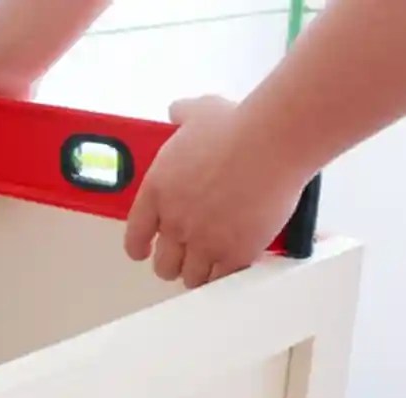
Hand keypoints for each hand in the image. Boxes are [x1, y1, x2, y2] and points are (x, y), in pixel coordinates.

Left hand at [124, 95, 313, 288]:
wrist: (270, 144)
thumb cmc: (236, 126)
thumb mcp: (198, 111)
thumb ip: (182, 115)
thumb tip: (178, 112)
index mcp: (157, 191)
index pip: (135, 234)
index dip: (139, 247)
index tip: (143, 251)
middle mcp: (175, 222)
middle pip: (163, 264)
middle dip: (173, 262)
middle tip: (184, 258)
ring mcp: (204, 241)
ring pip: (192, 277)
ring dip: (199, 273)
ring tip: (208, 267)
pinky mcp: (235, 254)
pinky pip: (224, 279)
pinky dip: (227, 276)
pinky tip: (232, 268)